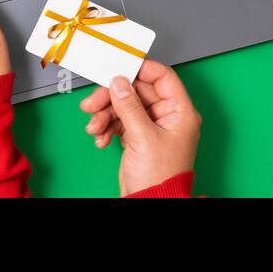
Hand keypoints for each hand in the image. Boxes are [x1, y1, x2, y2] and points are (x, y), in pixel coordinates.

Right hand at [80, 60, 200, 195]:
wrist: (150, 204)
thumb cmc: (160, 178)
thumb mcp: (143, 137)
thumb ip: (130, 106)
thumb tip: (120, 82)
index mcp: (180, 111)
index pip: (162, 78)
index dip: (140, 69)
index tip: (118, 68)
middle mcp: (167, 116)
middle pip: (137, 92)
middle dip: (112, 97)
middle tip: (92, 103)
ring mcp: (151, 127)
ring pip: (124, 107)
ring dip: (105, 115)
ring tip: (95, 128)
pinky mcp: (138, 137)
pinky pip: (119, 122)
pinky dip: (107, 128)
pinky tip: (101, 139)